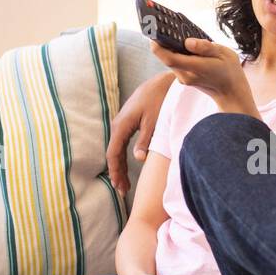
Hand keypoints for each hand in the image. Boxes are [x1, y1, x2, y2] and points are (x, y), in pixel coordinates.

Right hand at [106, 71, 174, 196]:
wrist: (162, 83)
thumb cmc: (159, 100)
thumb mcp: (154, 122)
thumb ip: (146, 140)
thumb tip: (138, 159)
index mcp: (122, 125)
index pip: (113, 153)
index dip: (115, 171)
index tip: (119, 186)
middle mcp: (118, 124)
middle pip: (113, 154)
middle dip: (117, 173)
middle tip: (123, 191)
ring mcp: (122, 123)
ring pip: (117, 149)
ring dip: (119, 167)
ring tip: (124, 184)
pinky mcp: (128, 123)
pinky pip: (121, 144)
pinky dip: (123, 157)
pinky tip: (126, 166)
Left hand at [147, 37, 255, 114]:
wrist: (230, 91)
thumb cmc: (229, 71)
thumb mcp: (223, 53)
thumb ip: (205, 47)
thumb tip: (188, 41)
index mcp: (196, 68)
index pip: (170, 58)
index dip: (158, 46)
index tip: (153, 32)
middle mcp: (186, 75)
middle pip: (166, 57)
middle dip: (162, 41)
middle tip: (160, 24)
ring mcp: (183, 78)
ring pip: (170, 59)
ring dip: (168, 46)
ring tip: (171, 30)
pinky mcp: (183, 77)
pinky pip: (175, 62)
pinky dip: (175, 52)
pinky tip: (180, 42)